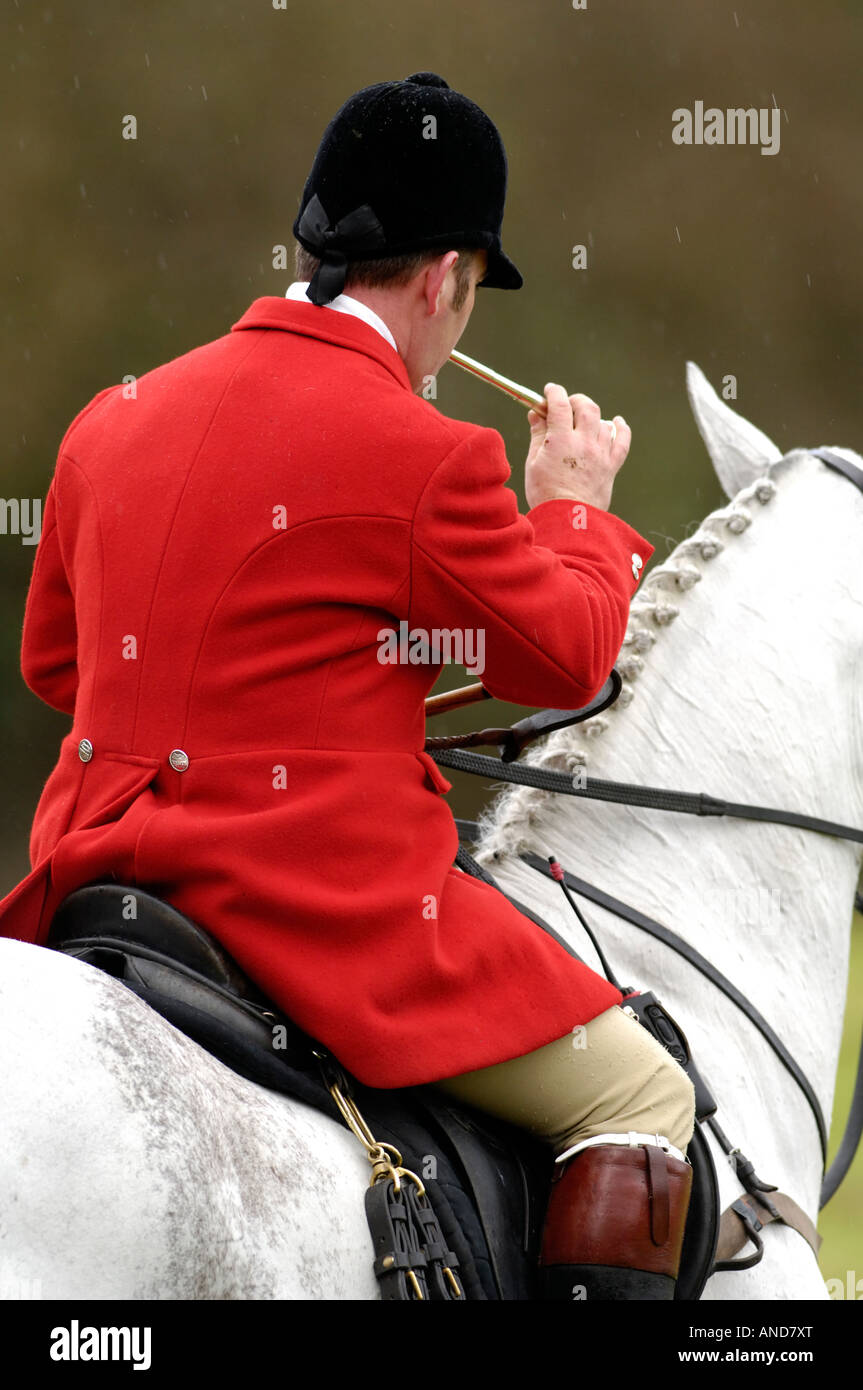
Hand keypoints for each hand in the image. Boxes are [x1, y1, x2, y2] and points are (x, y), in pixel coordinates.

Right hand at [524, 384, 630, 511]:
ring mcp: (601, 453)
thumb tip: (536, 413)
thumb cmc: (545, 494)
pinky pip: (622, 441)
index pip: (560, 404)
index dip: (554, 392)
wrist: (569, 521)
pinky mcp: (611, 466)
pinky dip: (620, 428)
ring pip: (603, 422)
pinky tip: (617, 422)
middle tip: (567, 405)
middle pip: (586, 407)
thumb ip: (538, 435)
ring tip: (582, 422)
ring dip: (592, 416)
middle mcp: (584, 442)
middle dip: (575, 400)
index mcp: (561, 440)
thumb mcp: (533, 463)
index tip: (550, 391)